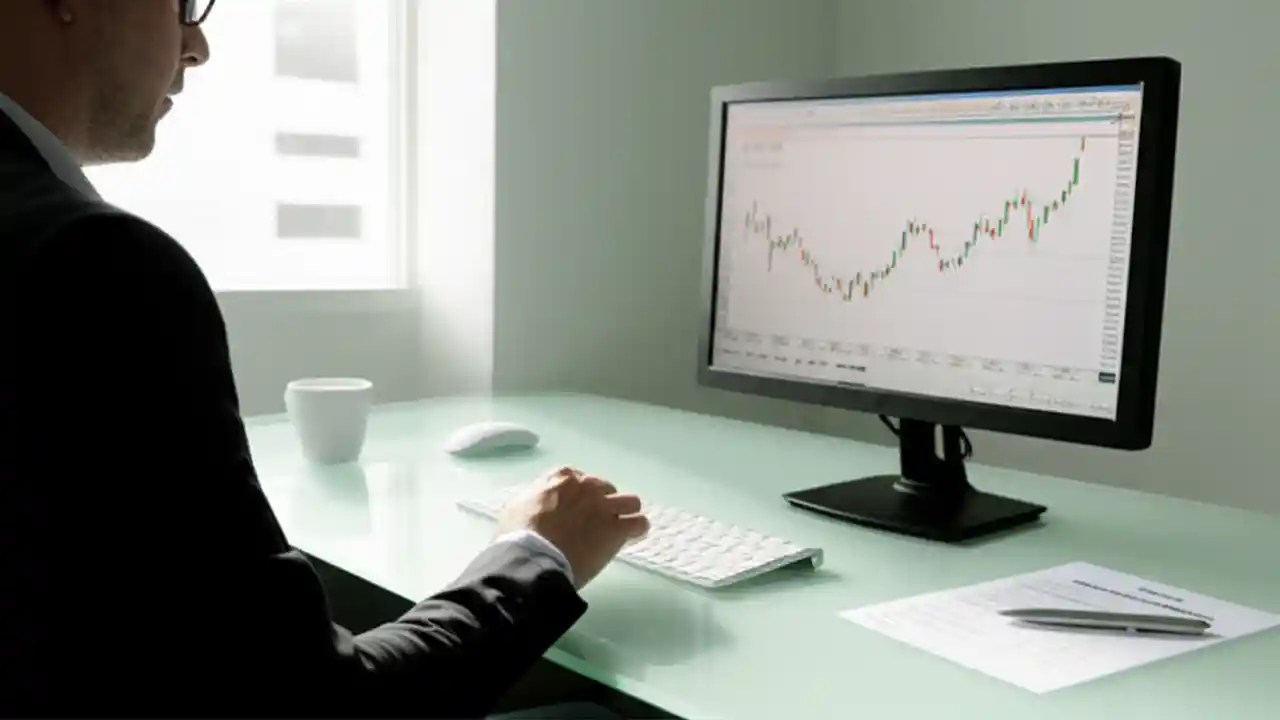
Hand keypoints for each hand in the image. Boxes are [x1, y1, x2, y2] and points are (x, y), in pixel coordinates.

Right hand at [496, 466, 649, 588]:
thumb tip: (538, 505)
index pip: (580, 479)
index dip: (580, 495)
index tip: (576, 509)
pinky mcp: (616, 529)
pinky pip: (639, 523)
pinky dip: (637, 530)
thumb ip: (535, 499)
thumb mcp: (517, 506)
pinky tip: (631, 537)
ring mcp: (604, 507)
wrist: (532, 556)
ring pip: (630, 502)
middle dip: (603, 503)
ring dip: (626, 513)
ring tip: (621, 527)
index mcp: (562, 478)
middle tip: (595, 522)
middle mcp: (587, 487)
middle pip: (606, 488)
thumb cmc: (517, 535)